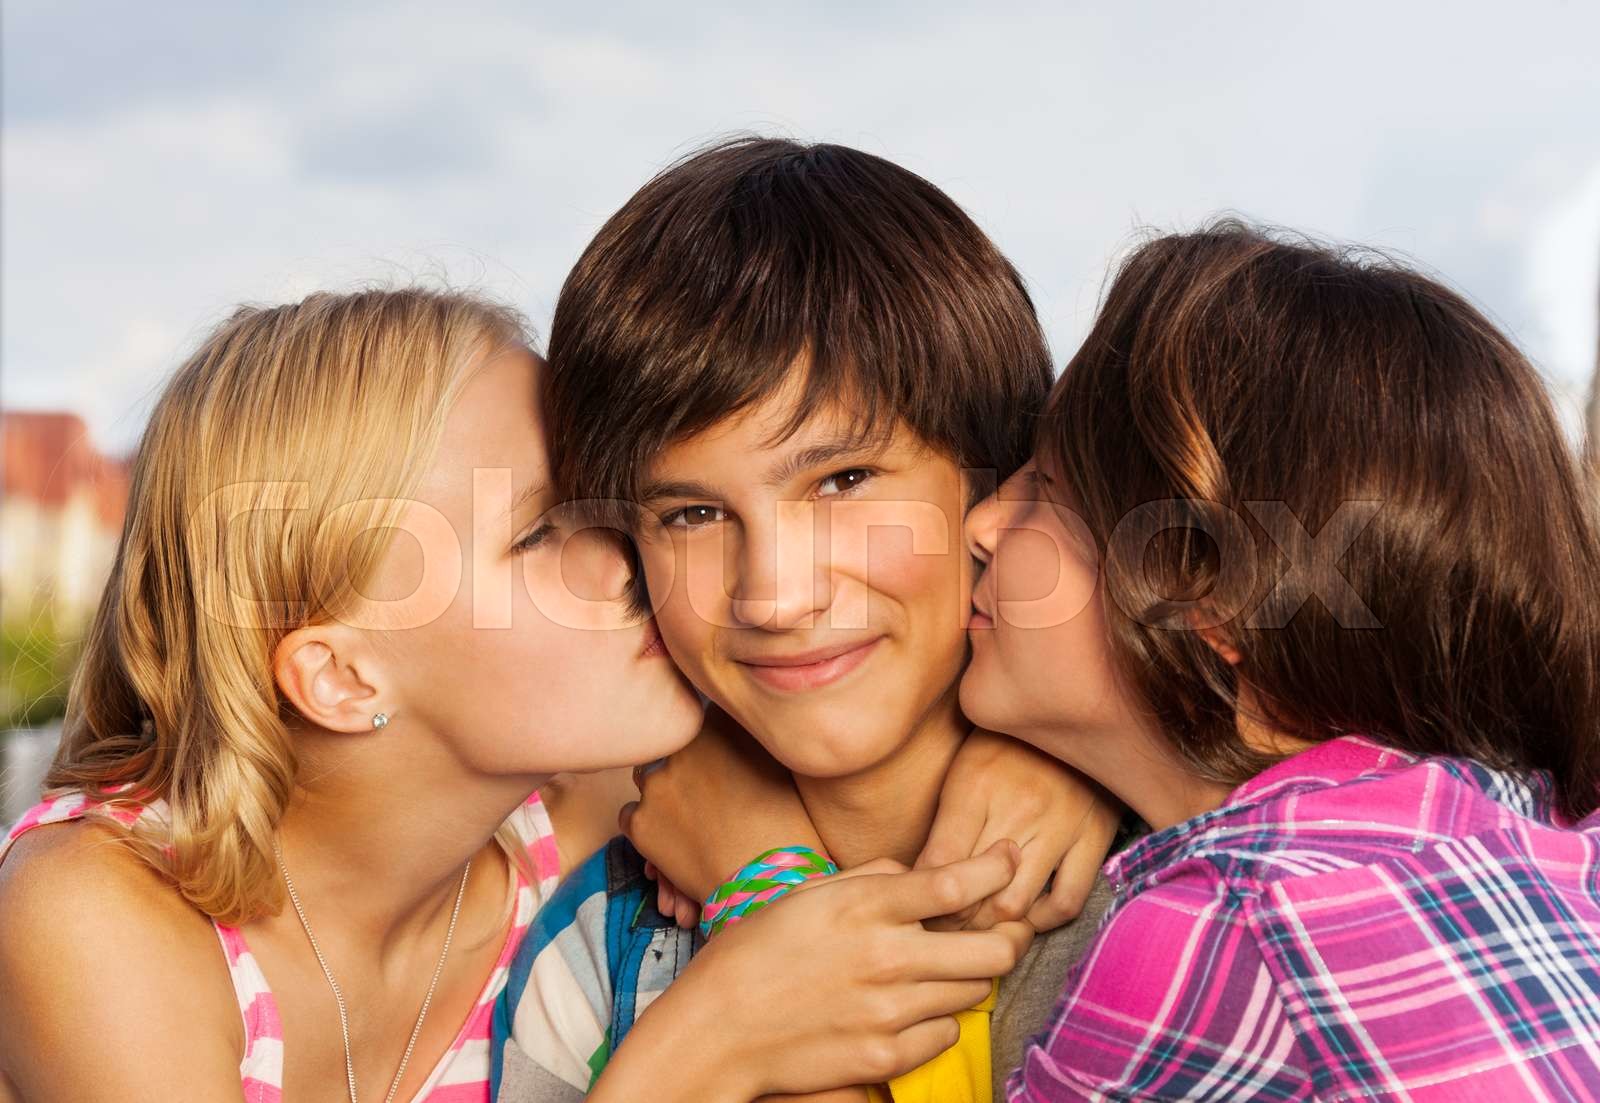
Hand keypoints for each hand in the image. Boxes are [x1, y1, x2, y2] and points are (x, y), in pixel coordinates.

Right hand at [594, 843, 1025, 1102]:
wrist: (715, 1031)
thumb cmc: (755, 953)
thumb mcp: (807, 894)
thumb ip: (871, 877)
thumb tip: (920, 873)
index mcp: (865, 907)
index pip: (958, 881)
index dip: (997, 867)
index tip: (1007, 859)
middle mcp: (887, 958)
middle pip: (993, 949)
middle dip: (1005, 935)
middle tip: (994, 929)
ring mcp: (889, 1013)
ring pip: (975, 992)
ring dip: (966, 977)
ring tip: (936, 969)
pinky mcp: (886, 1058)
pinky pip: (946, 1034)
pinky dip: (937, 1019)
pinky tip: (908, 1008)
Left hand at [622, 705, 824, 905]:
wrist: (769, 882)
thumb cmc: (788, 827)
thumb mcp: (778, 765)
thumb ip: (748, 740)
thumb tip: (736, 727)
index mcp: (717, 725)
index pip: (699, 715)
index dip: (708, 738)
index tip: (716, 757)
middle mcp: (682, 746)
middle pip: (672, 747)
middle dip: (684, 765)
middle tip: (704, 793)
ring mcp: (656, 783)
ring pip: (648, 778)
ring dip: (664, 793)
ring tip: (690, 820)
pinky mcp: (639, 821)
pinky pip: (630, 815)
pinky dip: (647, 826)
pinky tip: (672, 841)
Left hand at [915, 730, 1121, 931]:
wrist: (1075, 705)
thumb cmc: (1008, 743)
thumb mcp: (963, 769)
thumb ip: (944, 824)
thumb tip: (916, 878)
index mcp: (975, 787)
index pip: (938, 865)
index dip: (924, 897)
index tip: (920, 906)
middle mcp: (1018, 808)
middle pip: (974, 894)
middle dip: (954, 920)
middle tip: (948, 925)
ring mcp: (1060, 825)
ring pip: (1017, 905)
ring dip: (994, 925)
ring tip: (983, 924)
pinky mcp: (1095, 836)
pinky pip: (1068, 900)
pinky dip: (1044, 919)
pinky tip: (1029, 913)